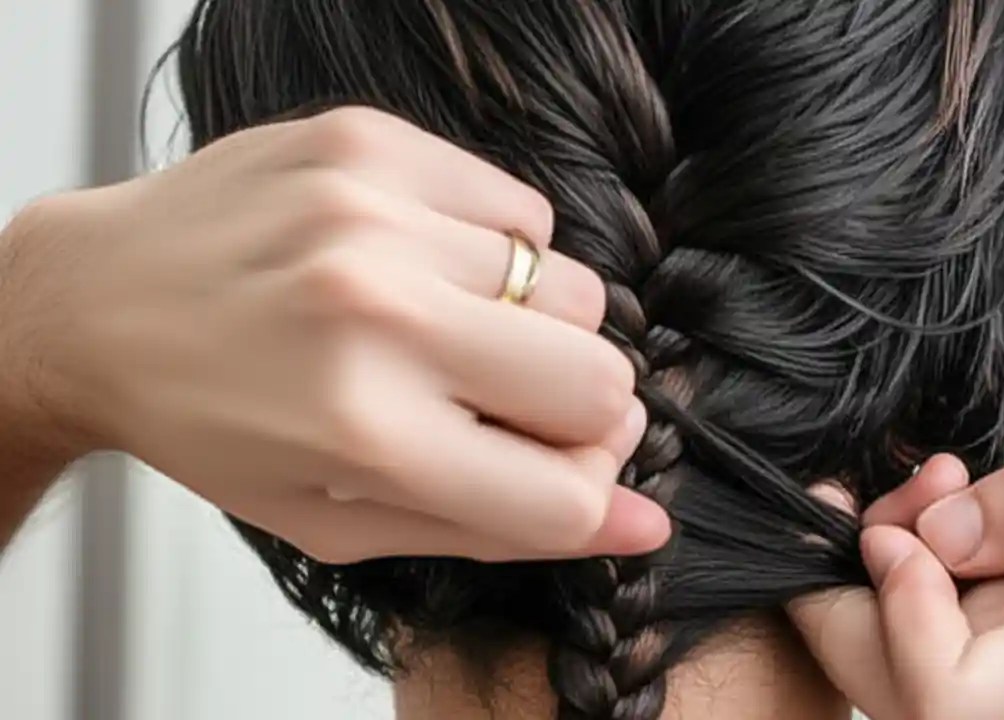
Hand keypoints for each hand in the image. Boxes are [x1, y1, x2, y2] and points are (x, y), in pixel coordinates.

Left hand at [0, 106, 669, 562]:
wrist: (99, 302)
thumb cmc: (218, 426)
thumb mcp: (340, 521)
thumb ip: (499, 526)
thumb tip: (642, 521)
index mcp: (364, 433)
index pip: (567, 490)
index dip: (580, 493)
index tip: (553, 475)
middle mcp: (377, 314)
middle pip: (601, 384)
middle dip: (577, 413)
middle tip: (506, 407)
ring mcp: (378, 215)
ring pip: (574, 292)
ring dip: (527, 330)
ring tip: (445, 334)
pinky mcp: (376, 145)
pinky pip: (524, 212)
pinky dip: (495, 256)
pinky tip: (428, 271)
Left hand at [790, 453, 1003, 719]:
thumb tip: (926, 531)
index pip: (922, 684)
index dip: (895, 588)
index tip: (908, 513)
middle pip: (864, 663)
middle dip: (866, 559)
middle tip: (919, 488)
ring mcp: (956, 713)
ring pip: (860, 647)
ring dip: (878, 562)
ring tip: (940, 497)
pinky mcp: (941, 691)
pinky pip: (881, 639)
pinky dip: (891, 578)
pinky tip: (936, 531)